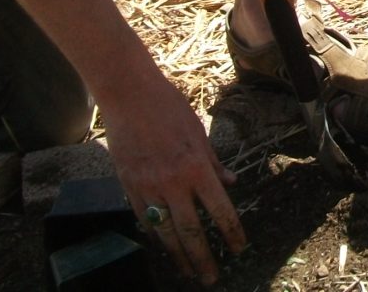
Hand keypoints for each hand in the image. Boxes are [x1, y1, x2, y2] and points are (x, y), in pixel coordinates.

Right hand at [102, 74, 247, 285]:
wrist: (129, 94)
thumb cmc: (168, 106)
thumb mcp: (199, 132)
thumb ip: (213, 162)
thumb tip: (229, 183)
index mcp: (197, 167)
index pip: (220, 210)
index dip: (231, 233)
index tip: (239, 249)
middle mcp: (174, 182)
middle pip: (192, 231)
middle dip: (203, 259)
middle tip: (211, 277)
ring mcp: (148, 187)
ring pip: (165, 233)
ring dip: (179, 255)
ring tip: (188, 271)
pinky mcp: (128, 186)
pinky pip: (144, 219)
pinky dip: (155, 235)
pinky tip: (163, 245)